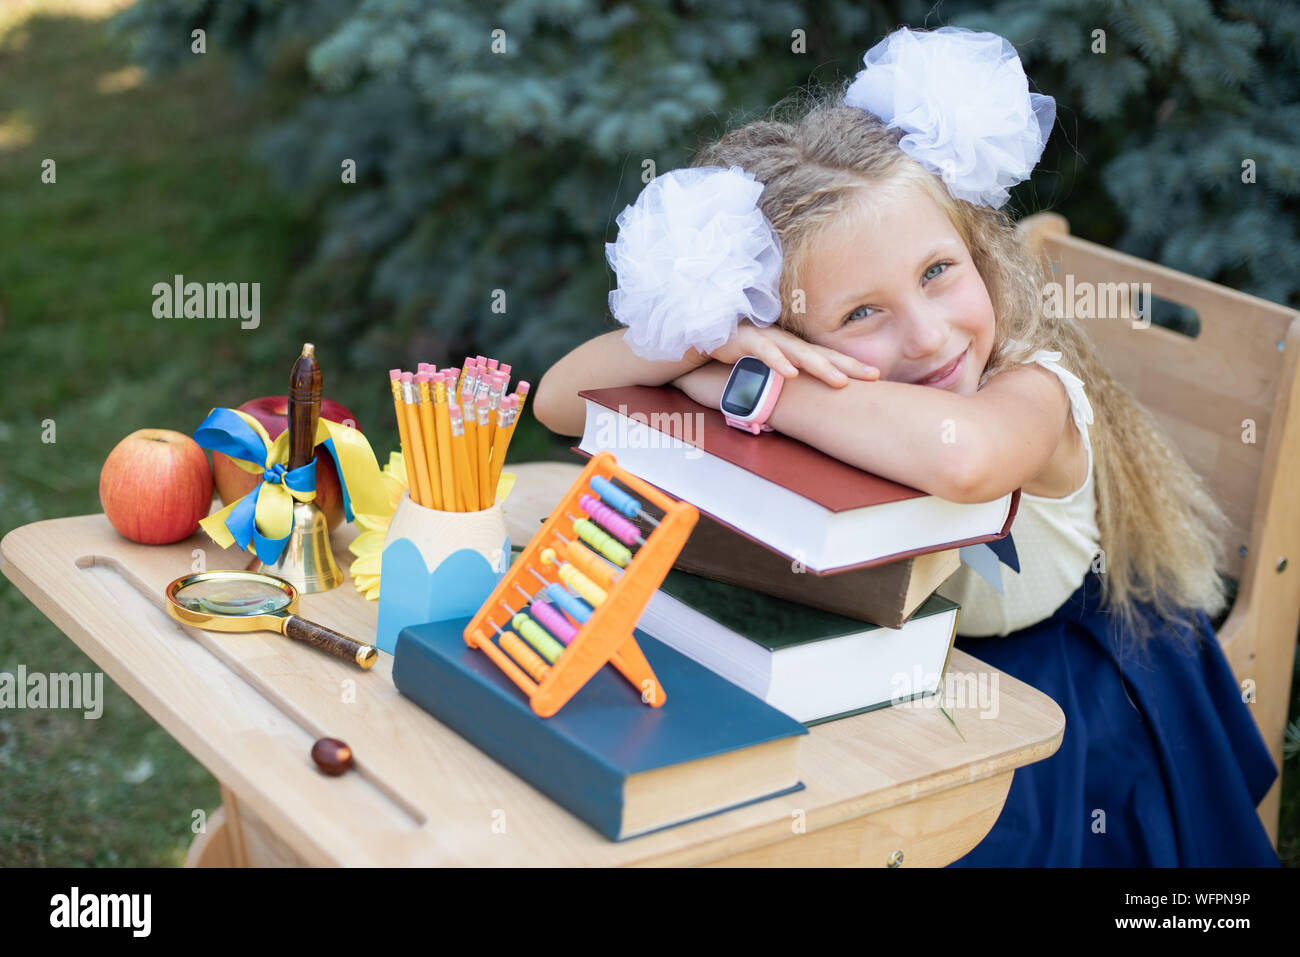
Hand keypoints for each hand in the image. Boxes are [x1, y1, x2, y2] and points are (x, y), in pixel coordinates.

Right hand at [707, 320, 878, 387]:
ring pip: (797, 352)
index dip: (851, 364)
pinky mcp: (744, 339)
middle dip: (847, 364)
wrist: (700, 336)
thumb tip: (807, 397)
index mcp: (791, 348)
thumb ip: (785, 375)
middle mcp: (783, 341)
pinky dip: (777, 361)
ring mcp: (765, 338)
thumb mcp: (765, 366)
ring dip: (819, 366)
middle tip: (873, 376)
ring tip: (840, 381)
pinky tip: (791, 373)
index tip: (877, 375)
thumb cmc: (736, 353)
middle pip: (820, 352)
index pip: (826, 356)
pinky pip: (763, 350)